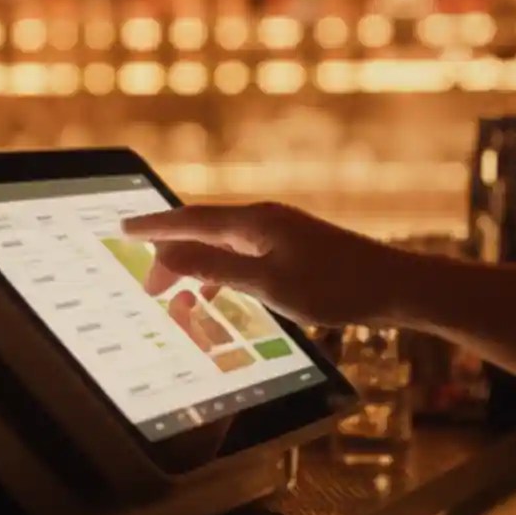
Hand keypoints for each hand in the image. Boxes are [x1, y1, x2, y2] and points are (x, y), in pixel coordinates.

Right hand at [122, 202, 409, 326]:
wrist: (394, 287)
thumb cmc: (334, 287)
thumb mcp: (267, 283)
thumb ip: (217, 268)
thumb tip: (171, 255)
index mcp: (254, 222)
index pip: (190, 220)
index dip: (153, 227)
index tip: (121, 227)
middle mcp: (264, 220)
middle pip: (203, 231)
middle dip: (170, 256)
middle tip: (147, 289)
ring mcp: (281, 233)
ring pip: (222, 245)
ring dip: (195, 267)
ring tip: (175, 294)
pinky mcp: (295, 249)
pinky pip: (242, 255)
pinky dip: (221, 273)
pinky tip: (220, 292)